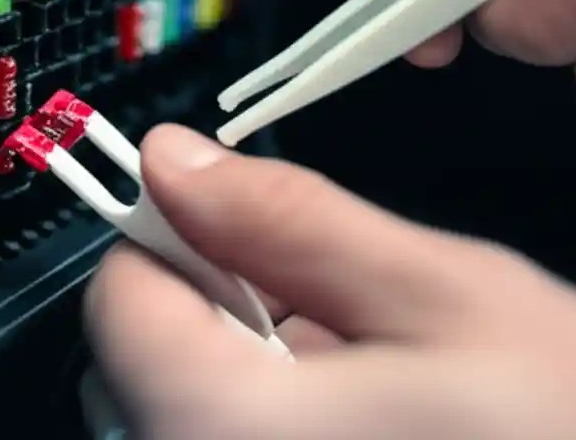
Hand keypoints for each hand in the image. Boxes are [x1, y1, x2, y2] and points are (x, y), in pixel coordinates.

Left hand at [84, 125, 575, 438]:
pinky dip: (286, 412)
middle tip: (320, 274)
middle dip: (214, 294)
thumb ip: (295, 222)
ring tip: (381, 354)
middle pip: (142, 362)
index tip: (206, 195)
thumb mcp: (455, 297)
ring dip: (259, 358)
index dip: (163, 228)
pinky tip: (379, 406)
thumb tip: (182, 163)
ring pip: (194, 411)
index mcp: (228, 432)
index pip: (120, 302)